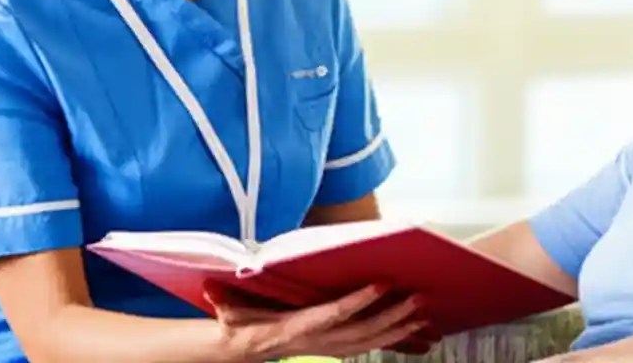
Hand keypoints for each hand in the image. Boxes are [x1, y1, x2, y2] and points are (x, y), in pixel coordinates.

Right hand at [205, 284, 432, 361]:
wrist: (243, 349)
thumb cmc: (239, 324)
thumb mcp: (228, 312)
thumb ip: (223, 302)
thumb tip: (210, 290)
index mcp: (296, 328)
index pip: (332, 315)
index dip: (357, 302)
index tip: (379, 284)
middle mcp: (317, 342)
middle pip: (361, 332)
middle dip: (391, 316)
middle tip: (417, 298)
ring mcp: (328, 348)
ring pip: (369, 341)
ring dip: (397, 328)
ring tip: (422, 312)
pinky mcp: (335, 348)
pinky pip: (368, 345)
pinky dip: (392, 337)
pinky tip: (412, 328)